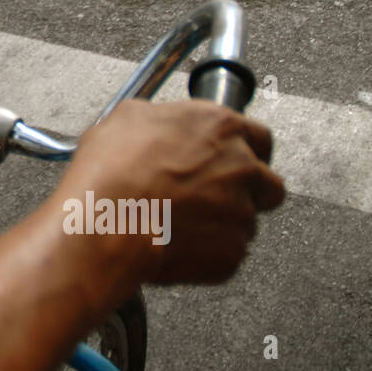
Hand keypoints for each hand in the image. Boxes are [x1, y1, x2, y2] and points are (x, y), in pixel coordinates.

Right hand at [56, 99, 281, 286]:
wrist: (105, 221)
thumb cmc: (112, 171)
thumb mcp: (126, 117)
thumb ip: (159, 119)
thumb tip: (156, 123)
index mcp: (221, 127)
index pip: (261, 137)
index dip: (247, 150)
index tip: (234, 160)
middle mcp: (241, 166)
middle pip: (266, 182)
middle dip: (247, 191)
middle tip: (212, 196)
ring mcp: (241, 211)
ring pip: (246, 220)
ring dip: (222, 223)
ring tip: (183, 223)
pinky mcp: (232, 251)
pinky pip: (228, 253)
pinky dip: (207, 252)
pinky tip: (177, 242)